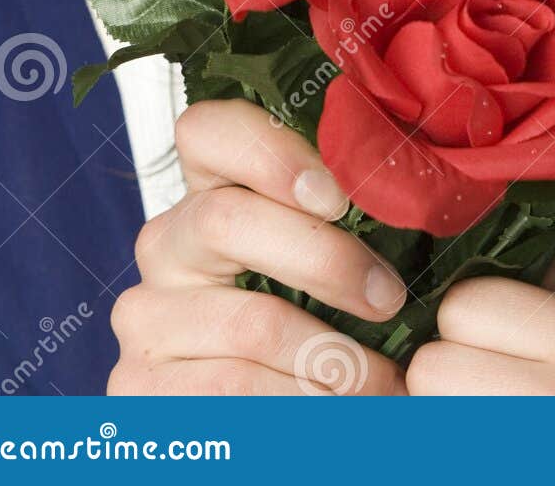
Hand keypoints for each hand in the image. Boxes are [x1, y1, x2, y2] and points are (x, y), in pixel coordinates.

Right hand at [108, 100, 407, 395]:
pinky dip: (303, 403)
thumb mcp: (325, 263)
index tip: (336, 195)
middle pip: (226, 220)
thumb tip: (412, 195)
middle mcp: (166, 244)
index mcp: (210, 191)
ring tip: (382, 378)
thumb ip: (347, 222)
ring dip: (332, 355)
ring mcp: (146, 315)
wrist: (259, 424)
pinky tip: (336, 410)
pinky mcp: (142, 387)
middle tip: (388, 297)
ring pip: (248, 320)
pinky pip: (234, 388)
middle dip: (323, 258)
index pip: (207, 131)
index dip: (267, 151)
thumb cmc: (315, 327)